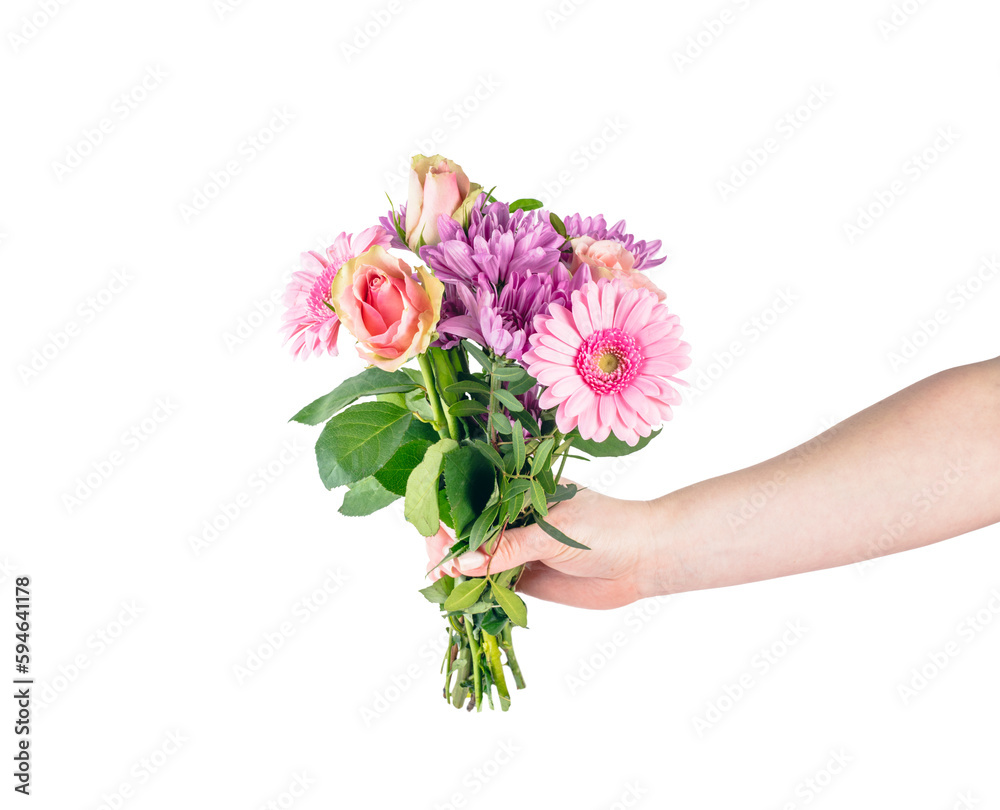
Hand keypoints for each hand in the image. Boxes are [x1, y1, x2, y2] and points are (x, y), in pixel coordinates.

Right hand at [425, 487, 661, 609]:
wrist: (644, 559)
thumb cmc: (605, 529)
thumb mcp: (552, 532)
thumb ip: (507, 548)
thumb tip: (461, 563)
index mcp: (518, 491)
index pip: (471, 498)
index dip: (449, 513)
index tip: (436, 533)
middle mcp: (513, 518)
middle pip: (467, 531)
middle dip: (447, 547)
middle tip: (437, 567)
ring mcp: (519, 549)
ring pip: (477, 561)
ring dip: (458, 574)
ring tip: (442, 586)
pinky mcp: (527, 579)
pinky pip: (493, 586)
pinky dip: (476, 594)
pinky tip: (461, 601)